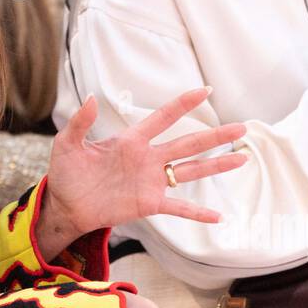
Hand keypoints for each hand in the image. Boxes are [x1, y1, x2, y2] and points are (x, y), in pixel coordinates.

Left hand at [35, 88, 248, 257]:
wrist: (65, 205)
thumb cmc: (67, 172)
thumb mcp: (67, 144)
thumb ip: (80, 122)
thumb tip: (91, 97)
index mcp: (131, 140)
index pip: (163, 118)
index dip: (183, 104)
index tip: (205, 90)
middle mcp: (148, 159)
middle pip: (188, 143)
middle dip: (215, 135)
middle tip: (242, 127)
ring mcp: (151, 182)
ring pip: (191, 171)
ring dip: (216, 166)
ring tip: (242, 159)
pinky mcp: (148, 204)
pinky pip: (178, 207)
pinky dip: (197, 212)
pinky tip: (218, 216)